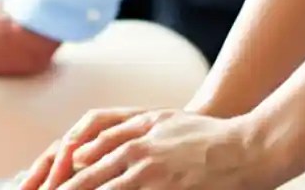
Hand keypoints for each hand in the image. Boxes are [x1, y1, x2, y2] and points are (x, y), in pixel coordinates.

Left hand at [16, 109, 275, 189]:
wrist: (246, 148)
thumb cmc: (199, 134)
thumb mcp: (156, 122)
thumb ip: (117, 135)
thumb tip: (79, 152)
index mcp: (131, 144)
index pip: (84, 170)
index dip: (58, 186)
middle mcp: (138, 163)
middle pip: (90, 187)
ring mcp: (155, 182)